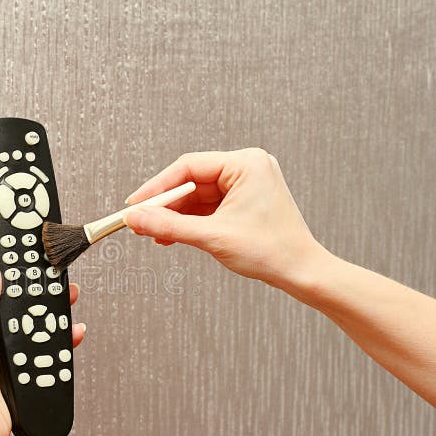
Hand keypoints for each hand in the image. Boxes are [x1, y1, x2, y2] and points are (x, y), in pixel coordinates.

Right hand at [124, 148, 327, 288]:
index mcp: (246, 163)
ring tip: (152, 233)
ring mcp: (245, 184)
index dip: (157, 187)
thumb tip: (136, 219)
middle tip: (139, 221)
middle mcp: (246, 168)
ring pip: (196, 196)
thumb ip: (169, 226)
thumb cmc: (271, 251)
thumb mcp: (212, 236)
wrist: (301, 272)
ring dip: (175, 216)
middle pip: (191, 181)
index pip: (188, 167)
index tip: (134, 205)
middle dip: (165, 204)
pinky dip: (189, 221)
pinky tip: (170, 235)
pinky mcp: (243, 202)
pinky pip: (207, 207)